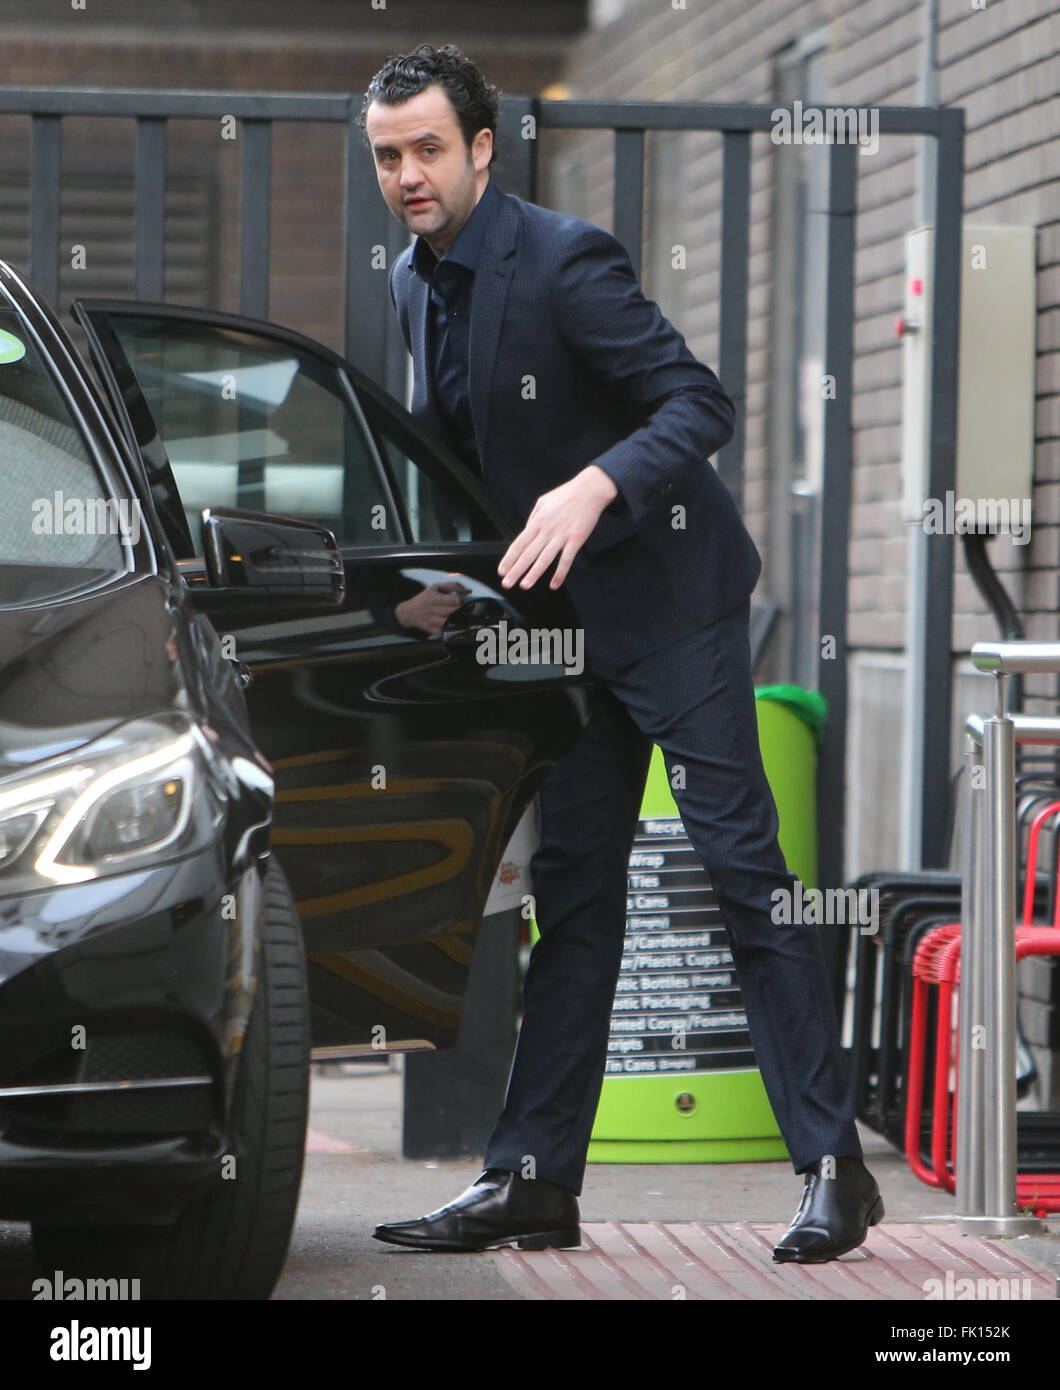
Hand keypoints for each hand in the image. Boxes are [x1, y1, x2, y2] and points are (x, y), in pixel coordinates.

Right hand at [394, 582, 470, 635]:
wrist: (408, 613)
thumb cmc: (425, 598)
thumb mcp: (435, 587)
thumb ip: (453, 586)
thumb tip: (468, 591)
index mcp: (434, 598)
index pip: (455, 601)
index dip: (462, 601)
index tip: (463, 601)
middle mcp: (433, 610)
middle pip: (455, 612)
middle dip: (463, 611)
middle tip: (466, 610)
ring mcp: (433, 622)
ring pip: (452, 623)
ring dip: (460, 621)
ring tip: (462, 618)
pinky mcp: (433, 631)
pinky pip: (446, 632)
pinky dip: (453, 629)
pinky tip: (456, 625)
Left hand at [498, 466, 618, 590]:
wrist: (589, 490)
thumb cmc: (566, 495)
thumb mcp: (543, 501)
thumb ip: (533, 518)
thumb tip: (525, 531)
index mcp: (537, 521)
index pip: (519, 544)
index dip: (509, 559)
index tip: (502, 570)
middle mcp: (546, 530)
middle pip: (528, 554)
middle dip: (516, 570)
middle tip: (507, 583)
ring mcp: (561, 536)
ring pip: (544, 559)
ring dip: (533, 574)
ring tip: (525, 585)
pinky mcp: (576, 540)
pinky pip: (566, 560)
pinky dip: (560, 574)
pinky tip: (554, 585)